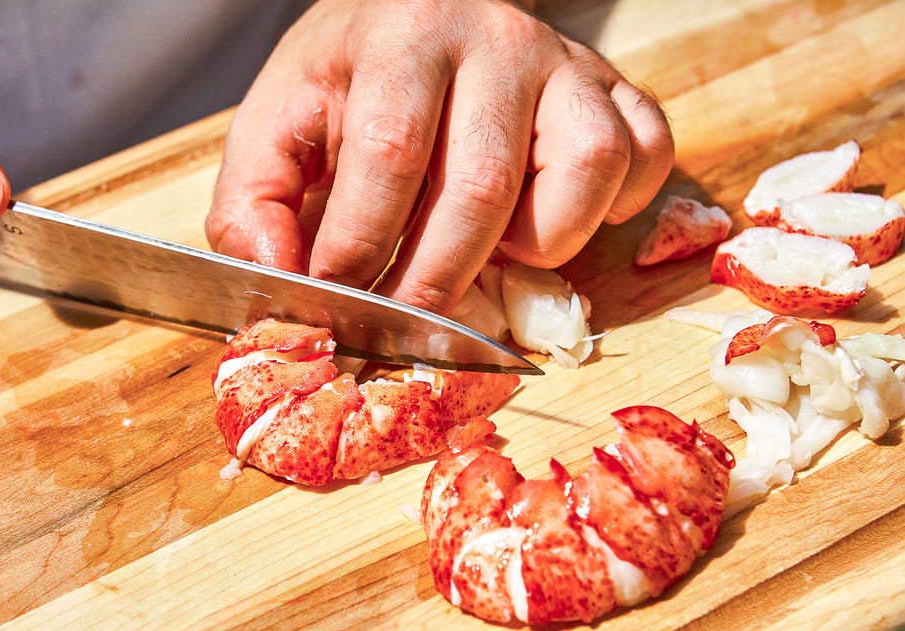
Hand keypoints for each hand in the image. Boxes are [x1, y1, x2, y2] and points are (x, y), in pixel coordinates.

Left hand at [206, 0, 673, 313]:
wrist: (426, 8)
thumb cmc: (355, 81)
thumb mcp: (281, 120)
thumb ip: (257, 199)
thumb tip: (277, 279)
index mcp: (404, 34)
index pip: (390, 152)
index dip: (361, 246)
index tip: (335, 302)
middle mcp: (498, 39)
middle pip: (485, 185)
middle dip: (438, 280)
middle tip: (408, 324)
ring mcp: (569, 65)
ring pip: (588, 168)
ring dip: (542, 240)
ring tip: (499, 248)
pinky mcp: (617, 91)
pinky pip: (647, 157)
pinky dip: (613, 208)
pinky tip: (557, 217)